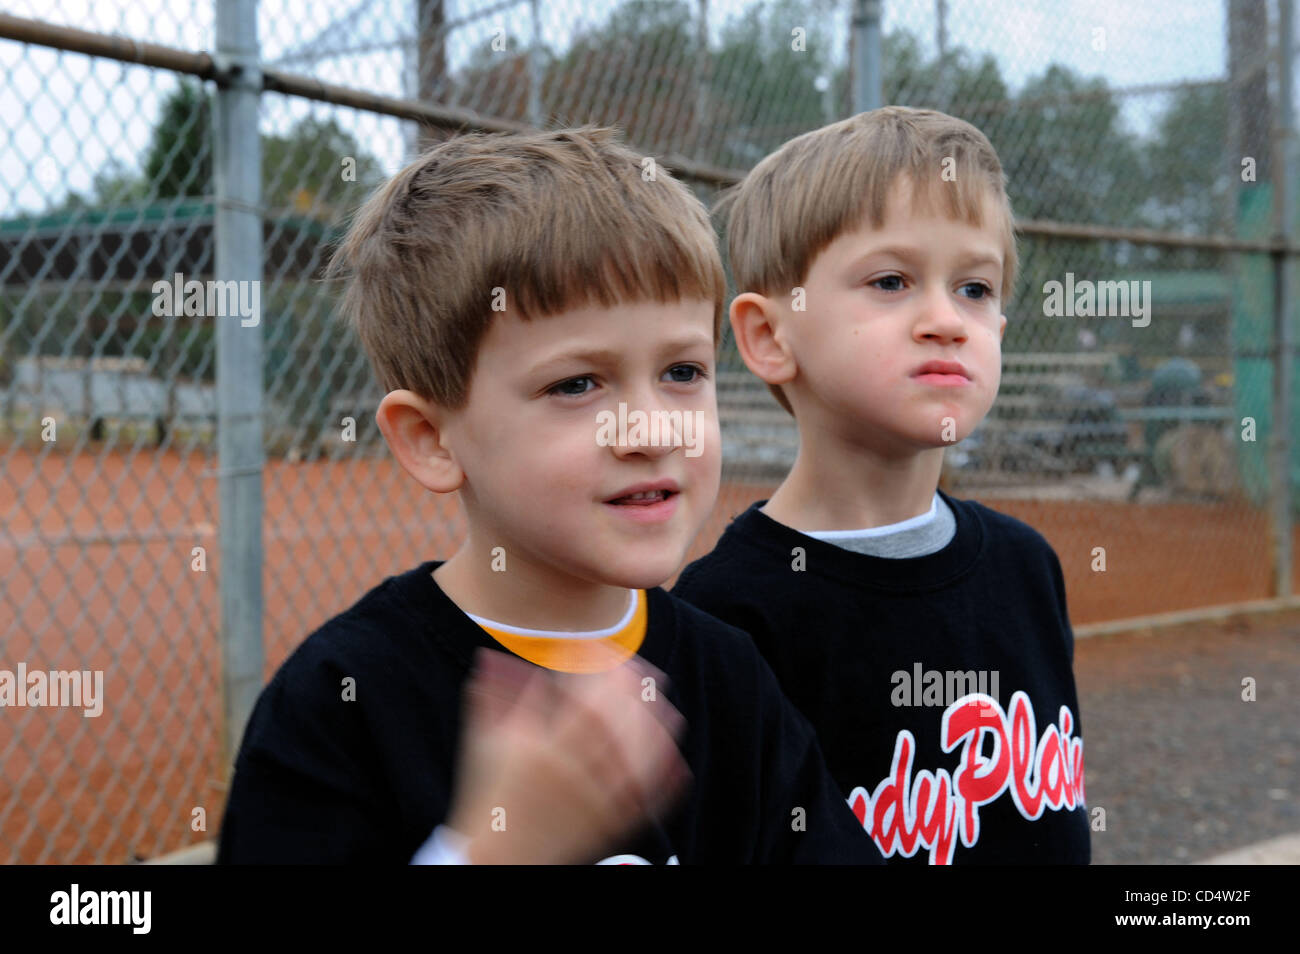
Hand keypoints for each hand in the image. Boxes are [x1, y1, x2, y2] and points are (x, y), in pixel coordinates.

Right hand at [444, 647, 690, 863]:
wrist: (501, 857)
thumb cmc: (492, 796)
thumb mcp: (484, 744)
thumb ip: (493, 698)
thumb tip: (491, 656)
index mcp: (542, 752)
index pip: (584, 702)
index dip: (598, 672)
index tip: (597, 653)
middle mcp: (574, 776)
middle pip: (619, 726)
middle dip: (635, 690)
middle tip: (641, 668)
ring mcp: (597, 801)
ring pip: (641, 759)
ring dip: (657, 726)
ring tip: (663, 702)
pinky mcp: (613, 824)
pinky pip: (649, 798)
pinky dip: (665, 774)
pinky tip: (672, 752)